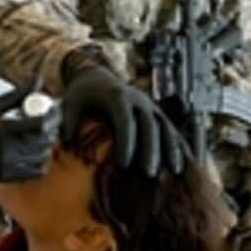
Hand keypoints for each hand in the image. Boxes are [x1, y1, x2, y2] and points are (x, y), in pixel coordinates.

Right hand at [0, 81, 59, 182]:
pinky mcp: (5, 178)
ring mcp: (6, 166)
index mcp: (1, 130)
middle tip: (43, 121)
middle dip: (48, 130)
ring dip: (43, 146)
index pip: (39, 125)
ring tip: (34, 136)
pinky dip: (36, 161)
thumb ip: (17, 96)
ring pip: (40, 158)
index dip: (51, 117)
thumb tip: (38, 81)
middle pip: (43, 142)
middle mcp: (5, 150)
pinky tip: (28, 151)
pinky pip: (32, 172)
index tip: (52, 110)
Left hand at [61, 65, 184, 176]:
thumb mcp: (70, 102)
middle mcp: (138, 99)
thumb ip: (69, 121)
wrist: (97, 77)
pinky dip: (179, 143)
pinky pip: (171, 128)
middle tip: (149, 173)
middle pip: (149, 125)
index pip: (125, 120)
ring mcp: (150, 105)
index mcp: (117, 96)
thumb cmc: (82, 93)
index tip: (124, 163)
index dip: (126, 142)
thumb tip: (67, 141)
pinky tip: (183, 161)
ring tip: (175, 170)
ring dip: (171, 147)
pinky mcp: (156, 112)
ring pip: (165, 126)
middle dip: (151, 150)